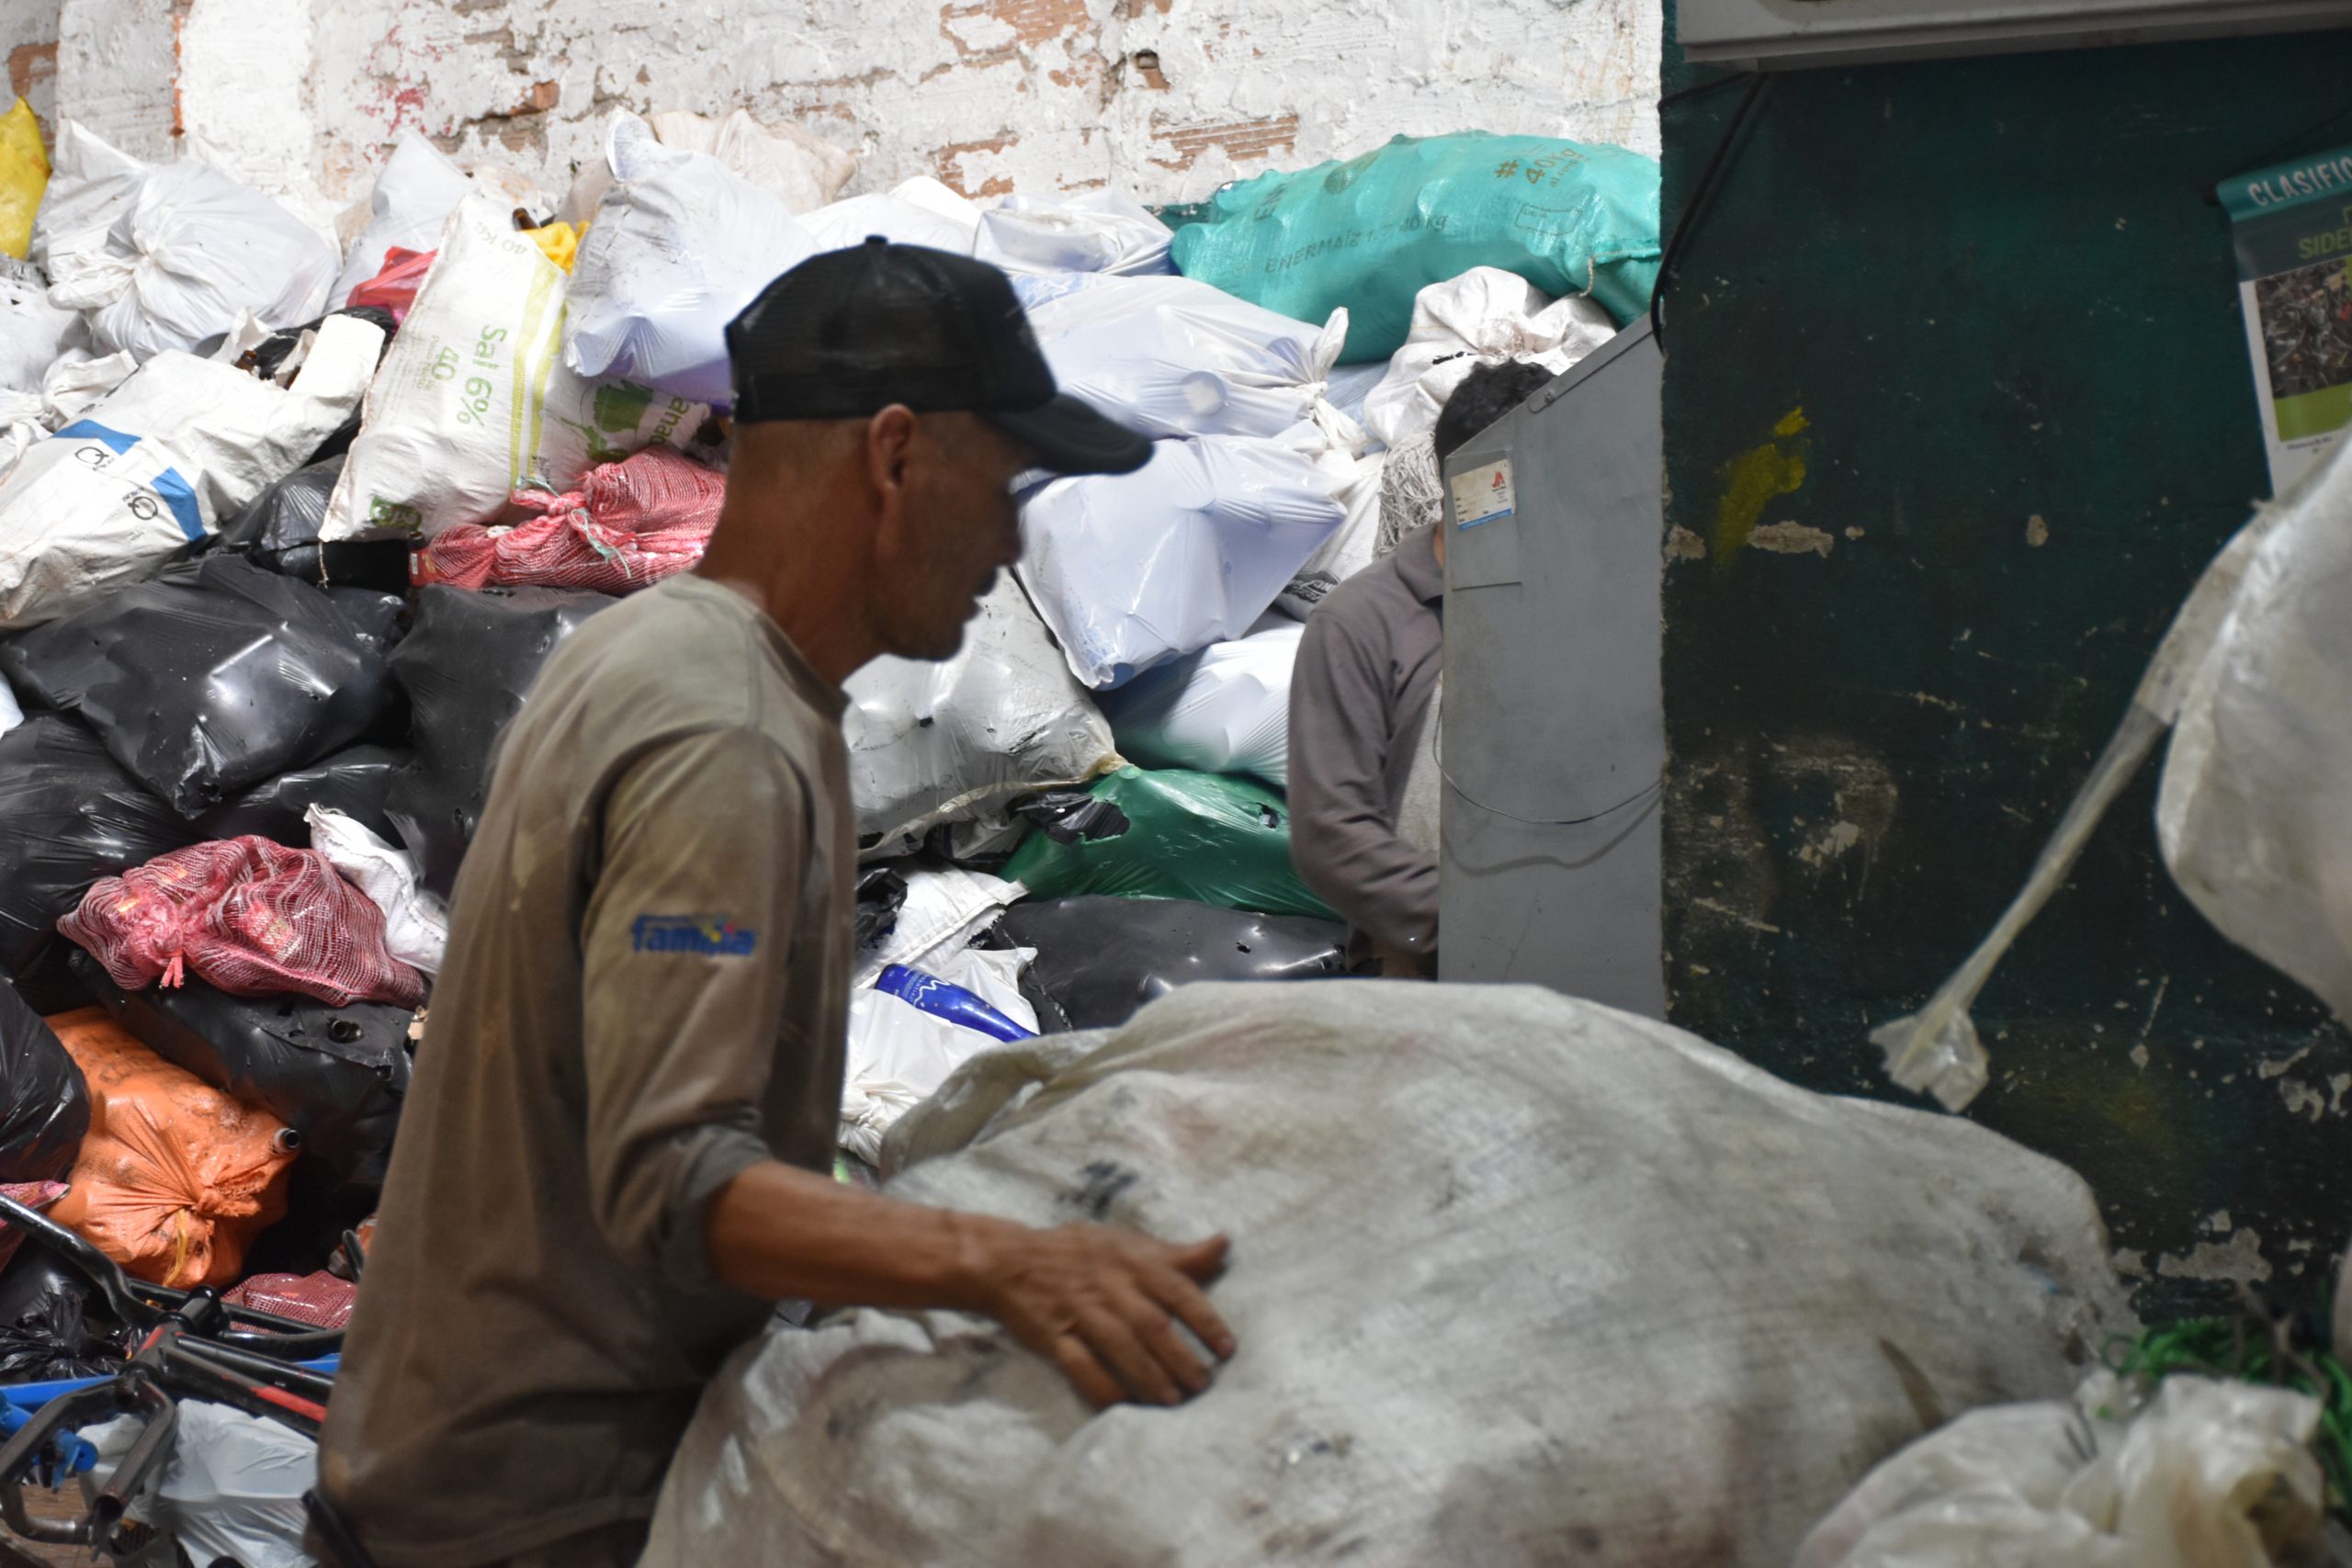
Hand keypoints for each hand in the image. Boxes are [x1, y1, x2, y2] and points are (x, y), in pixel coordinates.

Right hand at [971, 1221, 1235, 1408]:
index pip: (1178, 1291)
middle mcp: (1109, 1286)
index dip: (1205, 1321)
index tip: (1227, 1349)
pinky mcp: (1054, 1336)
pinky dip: (1103, 1387)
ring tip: (1174, 1401)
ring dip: (1149, 1378)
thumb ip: (1179, 1254)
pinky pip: (1080, 1366)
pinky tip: (1124, 1406)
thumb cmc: (1081, 1253)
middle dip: (1181, 1358)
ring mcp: (1080, 1312)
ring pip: (1120, 1348)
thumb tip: (1224, 1243)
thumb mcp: (1129, 1243)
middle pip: (1152, 1326)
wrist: (1010, 1260)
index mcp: (1132, 1261)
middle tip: (1204, 1385)